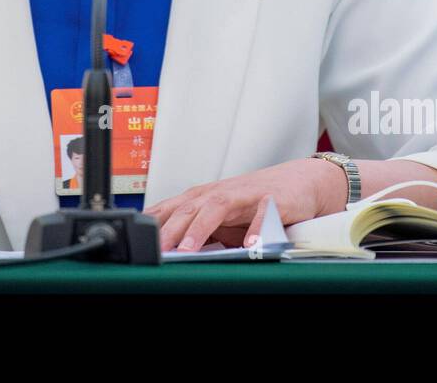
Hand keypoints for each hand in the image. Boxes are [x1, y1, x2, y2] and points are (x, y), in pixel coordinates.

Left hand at [142, 158, 336, 251]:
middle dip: (170, 229)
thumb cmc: (255, 203)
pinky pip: (261, 216)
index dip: (152, 224)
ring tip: (188, 250)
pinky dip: (254, 230)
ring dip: (200, 228)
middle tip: (155, 251)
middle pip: (188, 208)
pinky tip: (248, 246)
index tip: (136, 241)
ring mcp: (245, 195)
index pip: (170, 208)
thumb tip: (171, 252)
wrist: (299, 183)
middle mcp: (220, 193)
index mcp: (203, 198)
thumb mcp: (222, 218)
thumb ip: (199, 231)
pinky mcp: (272, 201)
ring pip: (217, 207)